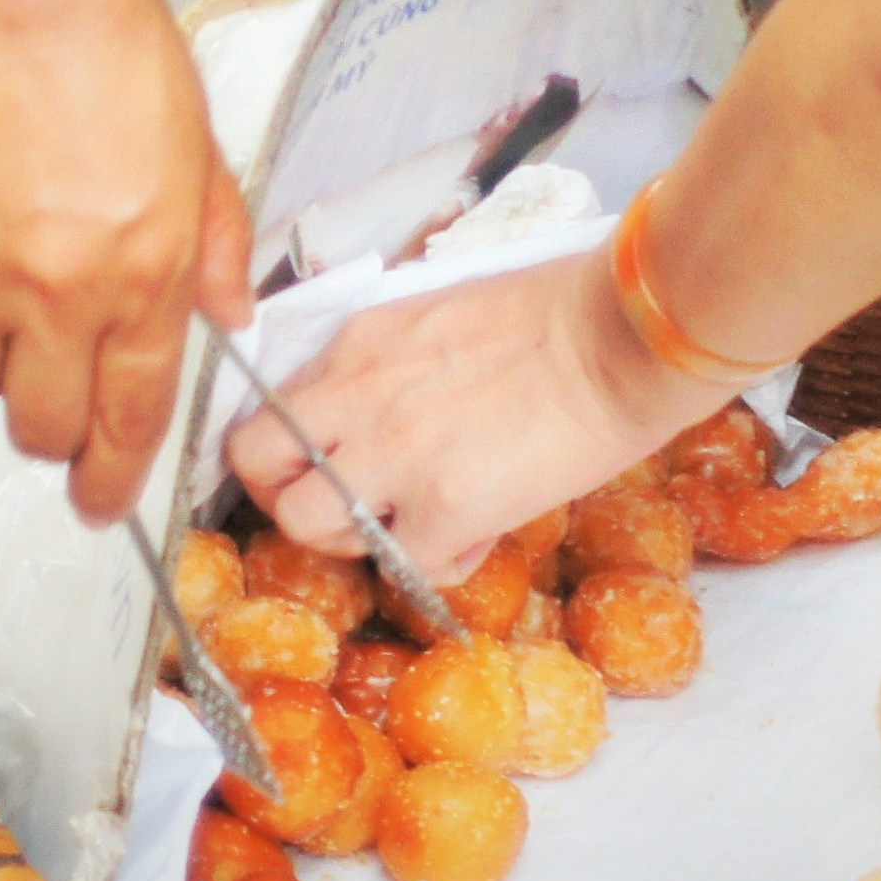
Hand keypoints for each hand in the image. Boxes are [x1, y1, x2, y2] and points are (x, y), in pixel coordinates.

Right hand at [0, 0, 254, 522]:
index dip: (114, 472)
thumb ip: (211, 238)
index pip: (129, 414)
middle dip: (56, 437)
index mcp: (140, 271)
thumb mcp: (194, 134)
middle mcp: (50, 291)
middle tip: (61, 417)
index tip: (102, 500)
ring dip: (1, 363)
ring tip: (19, 300)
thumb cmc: (100, 27)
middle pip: (41, 426)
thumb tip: (226, 313)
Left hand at [228, 250, 725, 579]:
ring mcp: (394, 458)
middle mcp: (356, 399)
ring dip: (351, 538)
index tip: (320, 463)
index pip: (271, 408)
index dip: (289, 448)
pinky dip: (439, 564)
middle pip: (257, 465)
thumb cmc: (558, 313)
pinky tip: (475, 538)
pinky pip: (407, 567)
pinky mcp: (446, 510)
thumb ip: (389, 366)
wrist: (623, 336)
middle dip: (285, 495)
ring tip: (407, 528)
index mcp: (357, 346)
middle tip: (338, 508)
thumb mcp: (439, 315)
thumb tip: (378, 410)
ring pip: (307, 526)